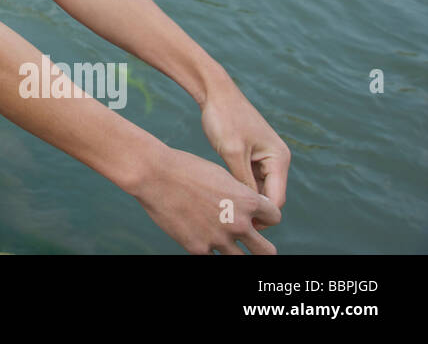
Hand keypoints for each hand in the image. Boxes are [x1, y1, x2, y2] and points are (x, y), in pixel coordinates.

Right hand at [132, 146, 280, 253]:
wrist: (154, 174)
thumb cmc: (186, 168)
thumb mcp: (221, 176)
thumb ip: (239, 195)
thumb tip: (248, 208)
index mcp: (247, 201)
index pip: (275, 218)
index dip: (265, 217)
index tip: (255, 217)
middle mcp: (238, 223)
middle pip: (267, 251)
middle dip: (261, 246)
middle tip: (250, 242)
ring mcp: (218, 239)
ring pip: (242, 261)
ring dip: (236, 253)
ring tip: (224, 242)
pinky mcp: (198, 248)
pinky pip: (213, 258)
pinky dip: (208, 250)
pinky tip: (199, 237)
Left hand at [200, 79, 290, 223]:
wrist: (215, 93)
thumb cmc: (224, 118)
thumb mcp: (232, 152)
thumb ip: (243, 181)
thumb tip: (248, 209)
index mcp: (278, 159)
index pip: (276, 200)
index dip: (260, 216)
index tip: (237, 225)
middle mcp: (276, 160)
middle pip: (268, 197)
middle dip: (251, 209)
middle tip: (226, 221)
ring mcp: (265, 158)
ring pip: (257, 189)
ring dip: (243, 198)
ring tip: (222, 209)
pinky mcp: (252, 156)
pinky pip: (249, 179)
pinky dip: (237, 187)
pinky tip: (219, 194)